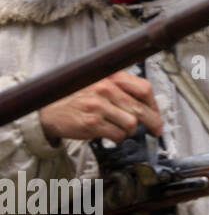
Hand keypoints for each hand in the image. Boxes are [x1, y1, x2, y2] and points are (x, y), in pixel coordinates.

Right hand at [38, 71, 161, 143]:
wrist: (47, 109)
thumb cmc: (76, 96)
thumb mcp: (99, 82)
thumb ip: (121, 88)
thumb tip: (148, 102)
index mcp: (111, 77)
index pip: (144, 89)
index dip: (154, 104)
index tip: (156, 112)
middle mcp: (106, 89)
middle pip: (141, 108)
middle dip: (153, 122)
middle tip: (155, 129)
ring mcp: (99, 106)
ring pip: (132, 124)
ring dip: (130, 130)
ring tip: (122, 129)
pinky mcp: (91, 123)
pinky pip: (118, 135)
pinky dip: (118, 137)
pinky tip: (111, 134)